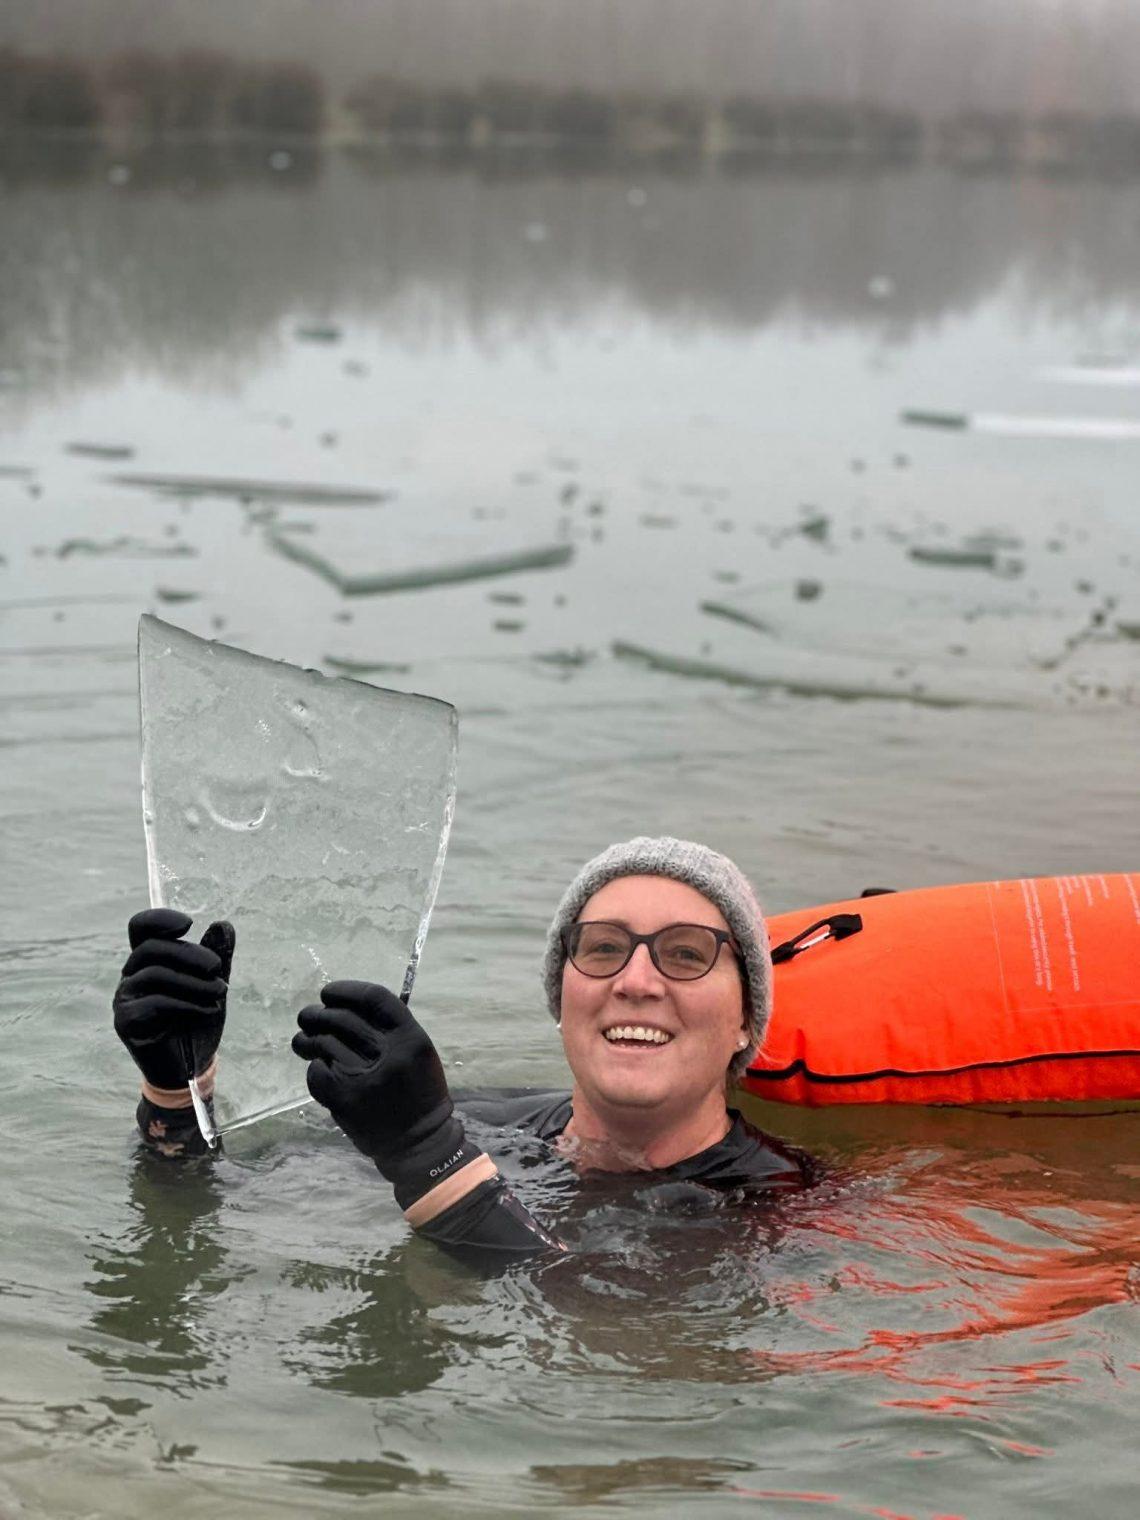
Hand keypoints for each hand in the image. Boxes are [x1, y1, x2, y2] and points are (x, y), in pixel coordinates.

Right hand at [113, 908, 234, 1089]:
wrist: (190, 1065)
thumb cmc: (197, 1019)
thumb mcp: (212, 984)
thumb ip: (218, 957)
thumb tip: (224, 924)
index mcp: (148, 960)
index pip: (140, 928)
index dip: (159, 919)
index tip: (188, 924)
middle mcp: (131, 975)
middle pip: (151, 948)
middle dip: (189, 954)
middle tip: (217, 968)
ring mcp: (124, 998)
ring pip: (155, 975)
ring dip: (194, 982)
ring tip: (220, 993)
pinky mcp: (125, 1022)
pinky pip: (155, 1003)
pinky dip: (187, 1005)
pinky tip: (208, 1010)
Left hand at [292, 981, 480, 1207]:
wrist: (418, 1141)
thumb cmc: (419, 1091)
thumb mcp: (417, 1052)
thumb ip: (388, 1029)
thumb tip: (346, 1007)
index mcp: (409, 1037)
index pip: (373, 998)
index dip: (346, 990)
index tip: (328, 993)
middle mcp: (387, 1053)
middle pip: (342, 1019)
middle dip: (318, 1014)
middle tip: (308, 1016)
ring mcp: (364, 1077)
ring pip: (323, 1044)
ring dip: (307, 1039)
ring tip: (302, 1040)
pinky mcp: (344, 1100)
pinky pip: (317, 1073)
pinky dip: (313, 1067)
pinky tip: (317, 1068)